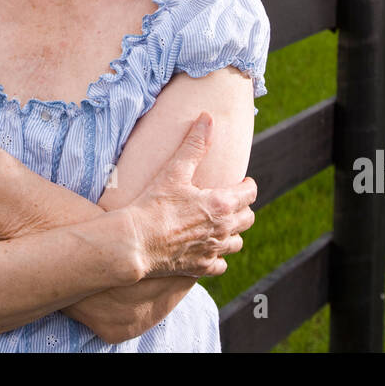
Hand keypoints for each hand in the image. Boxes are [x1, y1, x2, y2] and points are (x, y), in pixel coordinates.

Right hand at [123, 113, 257, 279]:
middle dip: (243, 207)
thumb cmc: (153, 204)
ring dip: (233, 232)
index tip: (242, 181)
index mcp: (221, 204)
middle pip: (247, 218)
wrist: (135, 243)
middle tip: (231, 200)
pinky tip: (209, 249)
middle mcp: (223, 230)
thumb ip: (194, 144)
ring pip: (237, 242)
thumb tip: (208, 118)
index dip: (247, 185)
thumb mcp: (174, 170)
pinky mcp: (200, 267)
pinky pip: (221, 264)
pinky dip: (218, 256)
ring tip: (222, 224)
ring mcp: (213, 251)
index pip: (249, 193)